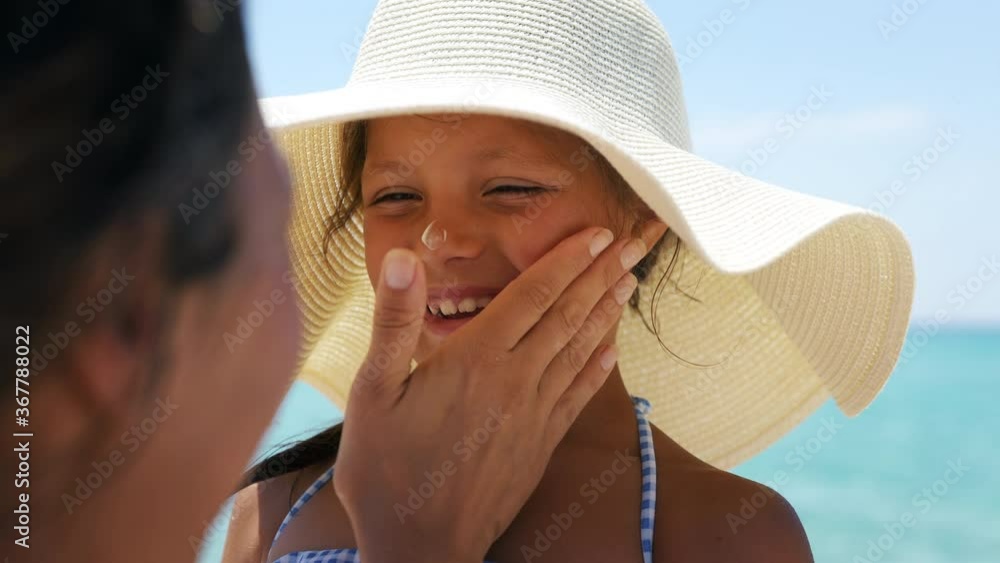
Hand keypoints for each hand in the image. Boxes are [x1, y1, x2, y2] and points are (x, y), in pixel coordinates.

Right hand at [335, 221, 668, 562]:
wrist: (419, 545)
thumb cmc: (385, 469)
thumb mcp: (371, 391)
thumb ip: (393, 321)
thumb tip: (405, 257)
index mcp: (476, 360)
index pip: (533, 295)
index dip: (567, 260)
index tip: (598, 233)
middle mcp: (515, 381)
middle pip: (568, 315)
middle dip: (602, 274)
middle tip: (636, 243)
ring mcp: (534, 415)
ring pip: (580, 350)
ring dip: (608, 312)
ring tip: (630, 282)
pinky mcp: (541, 444)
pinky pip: (579, 395)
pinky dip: (600, 366)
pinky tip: (614, 348)